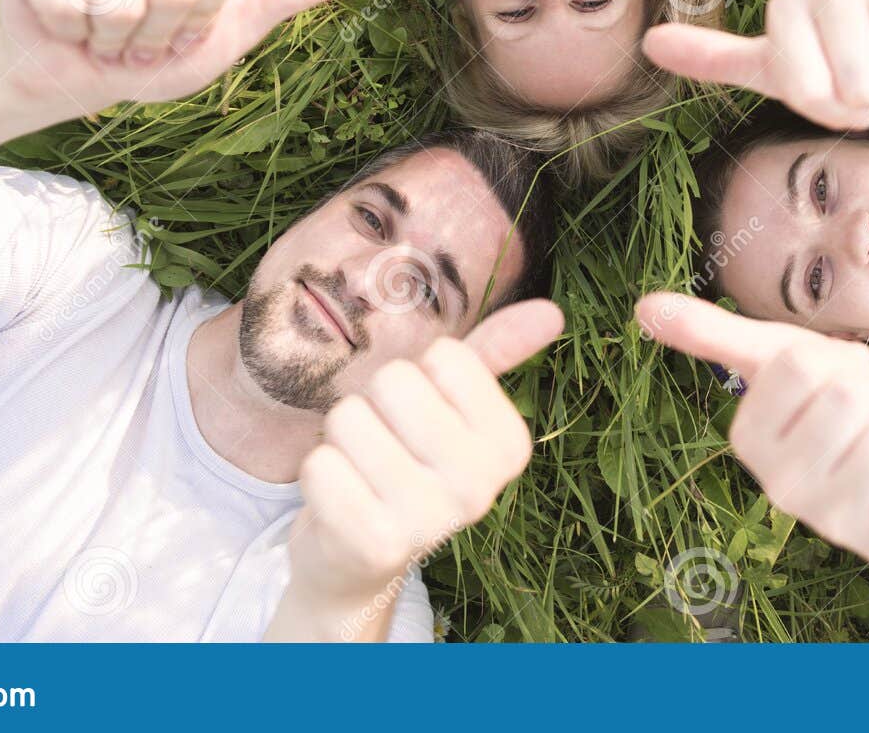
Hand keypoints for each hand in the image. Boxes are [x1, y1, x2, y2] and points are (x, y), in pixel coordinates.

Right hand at [0, 0, 360, 113]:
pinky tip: (68, 22)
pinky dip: (72, 32)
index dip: (204, 16)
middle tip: (141, 32)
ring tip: (105, 27)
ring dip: (114, 37)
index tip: (186, 22)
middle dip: (158, 32)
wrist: (76, 75)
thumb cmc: (157, 49)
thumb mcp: (231, 29)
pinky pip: (67, 3)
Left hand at [287, 299, 563, 610]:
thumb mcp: (450, 406)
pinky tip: (340, 502)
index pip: (446, 356)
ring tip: (360, 473)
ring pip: (348, 417)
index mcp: (510, 446)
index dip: (419, 377)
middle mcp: (481, 487)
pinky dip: (317, 474)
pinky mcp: (374, 544)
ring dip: (340, 439)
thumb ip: (496, 353)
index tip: (419, 418)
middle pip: (394, 380)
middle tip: (383, 444)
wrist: (356, 558)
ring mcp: (430, 520)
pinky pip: (318, 465)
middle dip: (373, 403)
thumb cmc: (405, 458)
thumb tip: (551, 310)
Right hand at [637, 294, 868, 570]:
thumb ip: (713, 333)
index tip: (824, 383)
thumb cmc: (835, 398)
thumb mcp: (779, 355)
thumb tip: (641, 307)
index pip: (800, 367)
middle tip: (859, 417)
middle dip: (867, 395)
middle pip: (847, 397)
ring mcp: (833, 527)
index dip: (826, 362)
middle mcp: (780, 491)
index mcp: (747, 439)